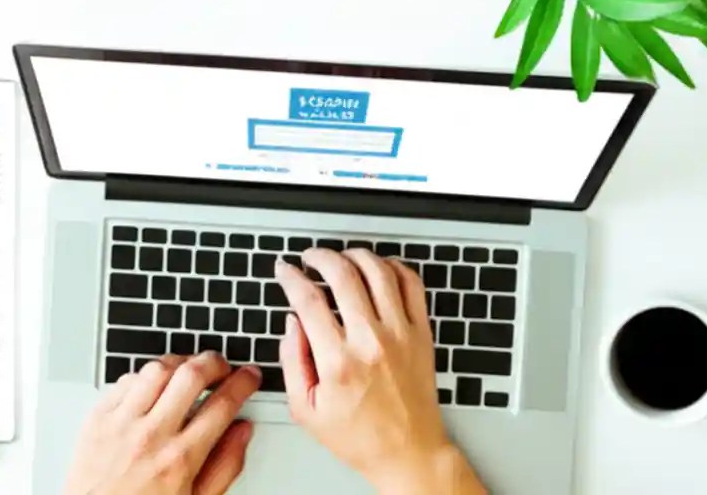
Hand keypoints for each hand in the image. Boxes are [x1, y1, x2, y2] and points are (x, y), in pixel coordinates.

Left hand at [64, 352, 260, 494]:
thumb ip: (225, 465)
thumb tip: (242, 431)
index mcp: (180, 460)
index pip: (222, 405)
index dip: (242, 383)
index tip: (249, 376)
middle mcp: (151, 436)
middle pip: (191, 376)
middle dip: (215, 362)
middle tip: (222, 367)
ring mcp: (121, 424)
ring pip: (157, 370)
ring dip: (179, 363)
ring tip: (188, 370)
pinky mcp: (97, 419)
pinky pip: (125, 380)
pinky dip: (145, 375)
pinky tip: (154, 384)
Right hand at [276, 248, 485, 494]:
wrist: (407, 452)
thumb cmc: (359, 436)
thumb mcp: (306, 410)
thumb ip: (292, 362)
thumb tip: (292, 323)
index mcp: (338, 362)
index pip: (308, 300)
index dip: (290, 277)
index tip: (285, 270)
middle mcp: (371, 342)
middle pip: (343, 274)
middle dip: (320, 256)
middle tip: (310, 257)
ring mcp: (400, 334)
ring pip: (378, 271)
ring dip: (355, 254)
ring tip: (341, 257)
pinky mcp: (422, 334)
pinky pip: (412, 285)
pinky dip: (394, 267)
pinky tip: (379, 268)